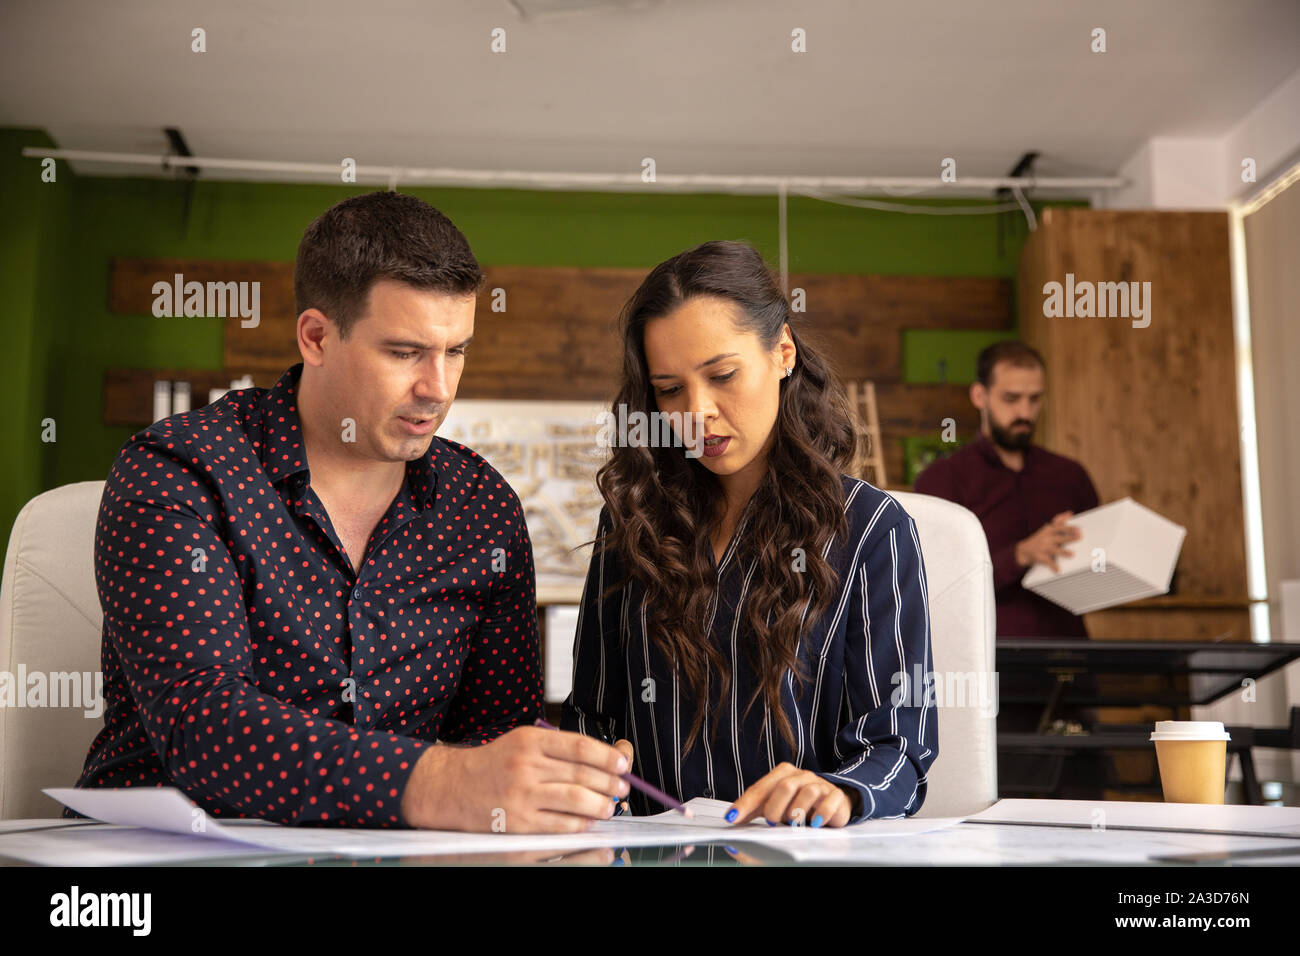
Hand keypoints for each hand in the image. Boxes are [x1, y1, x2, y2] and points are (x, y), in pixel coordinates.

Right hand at [400, 725, 630, 832]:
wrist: (452, 787)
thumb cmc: (494, 764)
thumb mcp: (524, 742)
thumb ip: (560, 749)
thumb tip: (605, 757)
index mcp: (530, 741)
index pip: (580, 746)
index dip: (608, 756)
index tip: (623, 764)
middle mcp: (526, 765)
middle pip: (582, 774)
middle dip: (610, 783)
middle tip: (623, 788)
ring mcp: (522, 795)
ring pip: (575, 800)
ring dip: (600, 805)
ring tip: (609, 806)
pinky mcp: (518, 822)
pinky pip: (559, 825)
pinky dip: (580, 825)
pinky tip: (587, 823)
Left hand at [725, 762, 855, 827]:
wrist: (832, 803)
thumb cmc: (798, 804)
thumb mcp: (774, 807)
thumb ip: (753, 813)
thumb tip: (731, 825)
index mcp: (783, 774)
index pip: (760, 788)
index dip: (745, 803)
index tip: (732, 817)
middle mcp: (801, 776)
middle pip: (784, 786)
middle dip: (774, 808)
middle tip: (771, 821)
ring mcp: (820, 785)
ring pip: (808, 792)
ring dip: (797, 812)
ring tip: (794, 824)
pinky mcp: (836, 796)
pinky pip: (829, 803)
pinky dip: (820, 815)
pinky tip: (814, 823)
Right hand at [1014, 511, 1081, 571]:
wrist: (1023, 550)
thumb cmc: (1040, 538)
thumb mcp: (1047, 528)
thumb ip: (1058, 520)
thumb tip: (1070, 513)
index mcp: (1049, 530)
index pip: (1060, 528)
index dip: (1069, 528)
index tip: (1079, 529)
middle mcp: (1046, 538)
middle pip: (1060, 537)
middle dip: (1069, 537)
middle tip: (1079, 537)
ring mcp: (1043, 548)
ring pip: (1055, 550)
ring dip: (1063, 552)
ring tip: (1072, 554)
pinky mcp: (1040, 557)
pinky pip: (1048, 562)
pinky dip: (1053, 566)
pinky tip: (1058, 570)